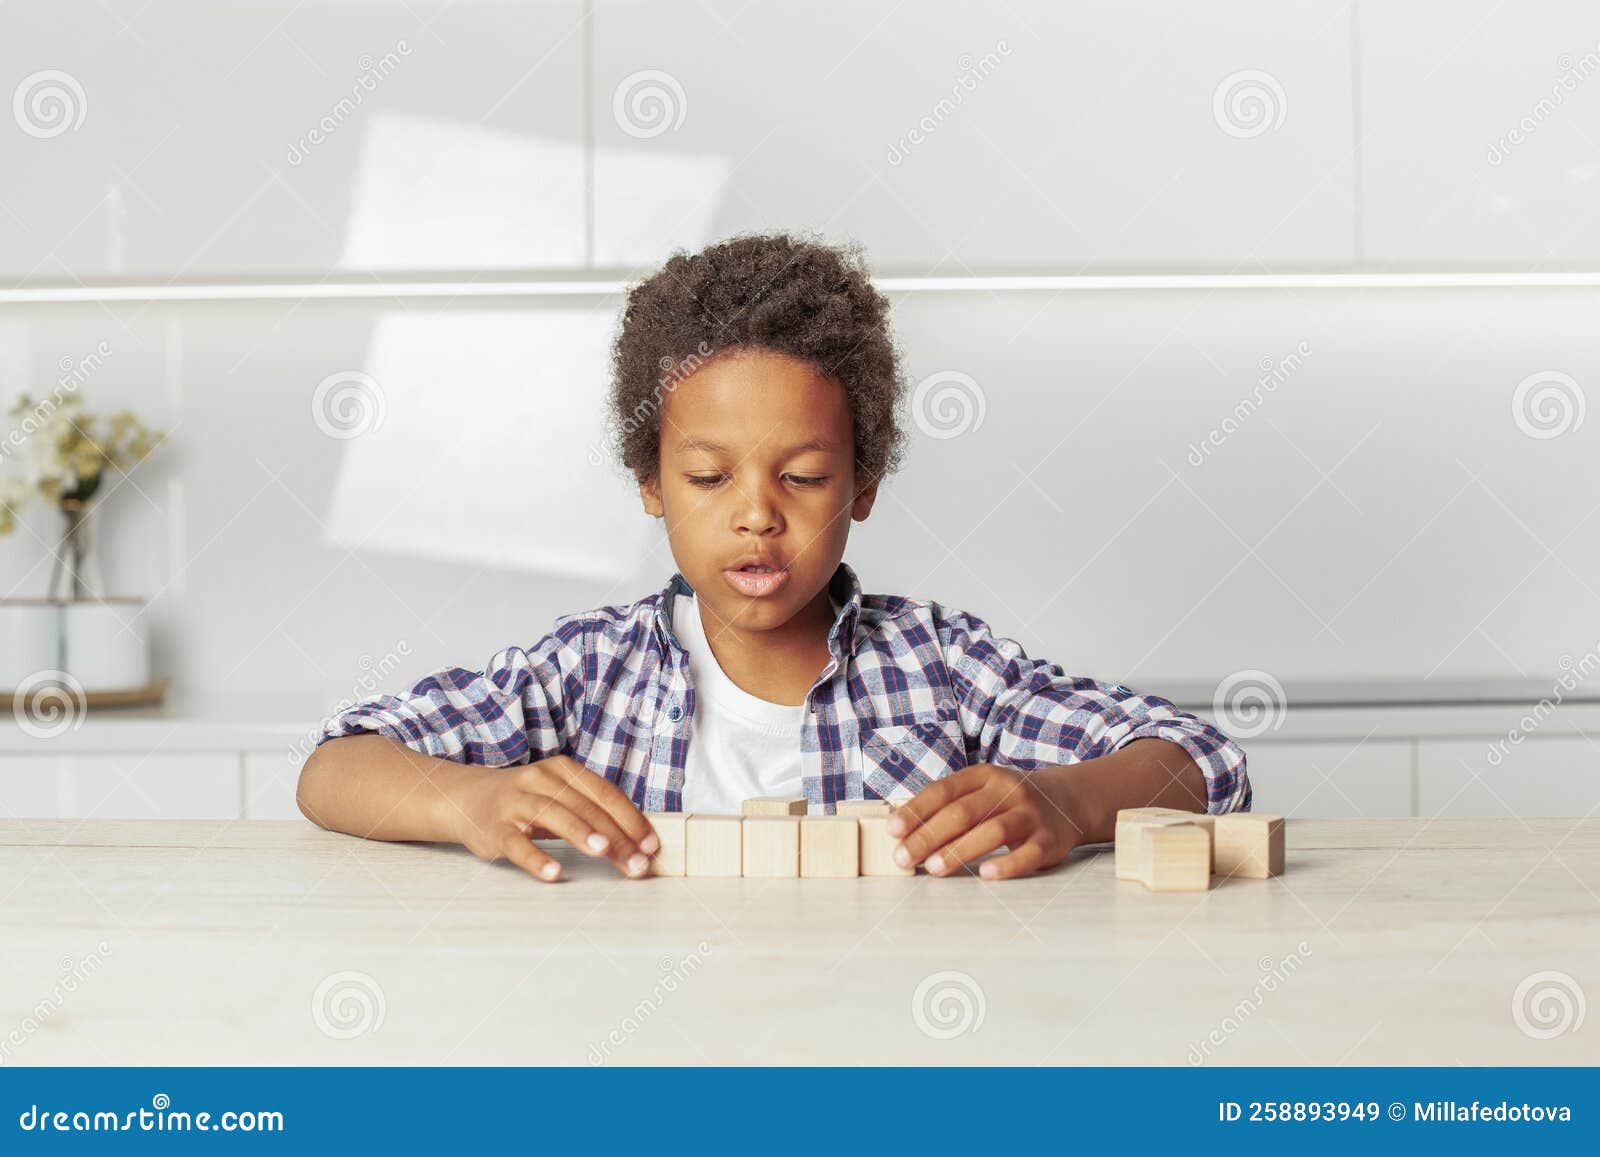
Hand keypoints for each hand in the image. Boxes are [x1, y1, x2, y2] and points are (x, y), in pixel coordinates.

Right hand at [448, 755, 659, 882]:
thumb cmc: (527, 800)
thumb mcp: (560, 794)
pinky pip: (517, 845)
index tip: (651, 845)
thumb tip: (638, 838)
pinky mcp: (496, 829)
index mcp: (563, 770)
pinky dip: (536, 859)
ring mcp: (516, 803)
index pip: (605, 794)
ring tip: (604, 852)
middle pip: (585, 808)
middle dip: (616, 837)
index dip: (631, 819)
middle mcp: (541, 780)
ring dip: (581, 834)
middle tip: (637, 863)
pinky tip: (554, 873)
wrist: (467, 798)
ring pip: (554, 816)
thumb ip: (592, 809)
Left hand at [885, 763, 1080, 880]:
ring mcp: (1030, 814)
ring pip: (992, 830)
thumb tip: (904, 832)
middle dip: (929, 836)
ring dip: (959, 850)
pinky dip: (1007, 865)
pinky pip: (1028, 854)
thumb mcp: (982, 791)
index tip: (892, 831)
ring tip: (934, 868)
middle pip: (963, 812)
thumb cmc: (1008, 801)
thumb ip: (950, 805)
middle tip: (904, 858)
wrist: (1067, 800)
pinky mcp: (1049, 840)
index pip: (944, 790)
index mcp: (984, 776)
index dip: (916, 810)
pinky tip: (985, 874)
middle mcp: (1007, 790)